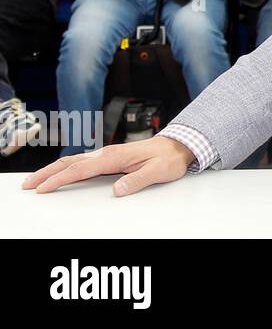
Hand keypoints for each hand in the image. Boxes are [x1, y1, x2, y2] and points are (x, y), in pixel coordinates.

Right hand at [23, 137, 195, 196]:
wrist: (178, 146)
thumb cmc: (169, 159)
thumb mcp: (158, 172)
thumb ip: (138, 181)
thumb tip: (117, 191)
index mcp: (115, 157)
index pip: (81, 169)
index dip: (60, 179)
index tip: (44, 188)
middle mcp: (107, 153)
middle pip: (70, 163)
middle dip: (47, 173)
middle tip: (29, 185)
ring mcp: (107, 155)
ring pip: (73, 161)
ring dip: (53, 170)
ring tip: (35, 180)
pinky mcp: (109, 158)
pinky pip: (81, 162)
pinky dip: (65, 168)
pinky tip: (58, 174)